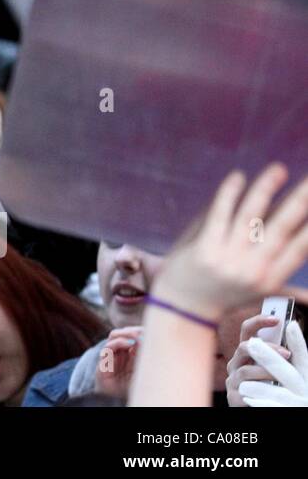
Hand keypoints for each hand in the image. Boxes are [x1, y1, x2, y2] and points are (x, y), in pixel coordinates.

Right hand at [94, 326, 142, 398]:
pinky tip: (129, 344)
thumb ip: (142, 356)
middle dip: (134, 330)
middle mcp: (119, 352)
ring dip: (126, 334)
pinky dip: (119, 343)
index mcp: (130, 353)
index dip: (140, 331)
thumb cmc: (131, 388)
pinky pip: (108, 348)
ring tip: (137, 337)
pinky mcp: (103, 362)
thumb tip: (146, 339)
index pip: (133, 335)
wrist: (116, 402)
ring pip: (114, 335)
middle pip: (124, 332)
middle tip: (144, 332)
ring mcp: (111, 356)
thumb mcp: (142, 371)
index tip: (150, 331)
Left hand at [151, 163, 307, 320]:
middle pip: (283, 226)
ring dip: (265, 188)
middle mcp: (254, 269)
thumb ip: (288, 286)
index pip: (302, 247)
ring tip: (278, 169)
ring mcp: (228, 258)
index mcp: (272, 278)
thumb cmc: (225, 295)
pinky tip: (238, 176)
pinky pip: (219, 214)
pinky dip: (229, 194)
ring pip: (251, 215)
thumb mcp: (261, 293)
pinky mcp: (204, 248)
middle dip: (300, 200)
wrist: (183, 309)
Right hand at [238, 320, 307, 406]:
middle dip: (266, 349)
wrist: (267, 408)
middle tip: (287, 353)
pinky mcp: (233, 397)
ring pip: (245, 371)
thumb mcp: (281, 367)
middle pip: (243, 347)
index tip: (276, 319)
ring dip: (267, 372)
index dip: (259, 322)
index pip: (247, 331)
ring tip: (284, 378)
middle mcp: (236, 364)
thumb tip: (292, 326)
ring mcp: (233, 380)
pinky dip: (260, 390)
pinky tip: (273, 392)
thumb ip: (285, 350)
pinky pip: (244, 390)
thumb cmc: (276, 388)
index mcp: (247, 354)